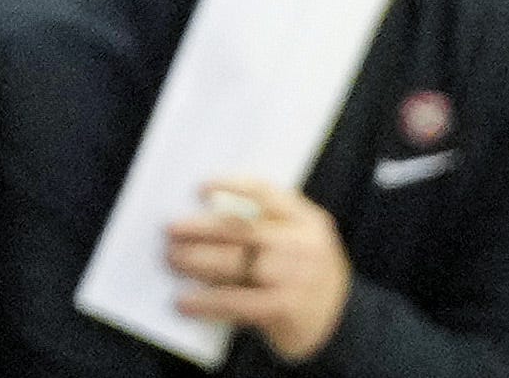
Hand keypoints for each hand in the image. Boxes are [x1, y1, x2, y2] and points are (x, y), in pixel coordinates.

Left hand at [167, 181, 352, 361]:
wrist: (338, 323)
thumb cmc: (306, 278)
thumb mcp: (301, 244)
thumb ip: (269, 230)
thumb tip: (209, 223)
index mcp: (307, 220)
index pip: (268, 193)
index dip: (232, 186)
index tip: (201, 187)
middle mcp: (303, 243)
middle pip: (243, 230)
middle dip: (201, 228)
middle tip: (170, 229)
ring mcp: (294, 276)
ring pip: (236, 263)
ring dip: (197, 260)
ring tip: (171, 259)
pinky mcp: (284, 308)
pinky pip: (237, 301)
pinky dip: (206, 301)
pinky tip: (184, 301)